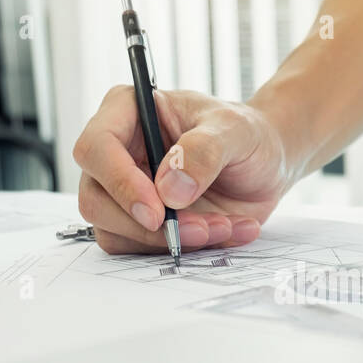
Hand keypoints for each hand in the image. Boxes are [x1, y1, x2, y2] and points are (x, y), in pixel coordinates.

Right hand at [73, 87, 289, 253]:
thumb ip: (204, 151)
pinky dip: (181, 249)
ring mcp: (124, 192)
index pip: (96, 148)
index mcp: (128, 112)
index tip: (158, 211)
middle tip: (200, 228)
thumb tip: (168, 189)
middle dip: (148, 226)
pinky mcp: (140, 224)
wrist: (267, 165)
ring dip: (171, 241)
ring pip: (116, 232)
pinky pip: (140, 251)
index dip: (120, 183)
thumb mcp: (235, 131)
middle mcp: (117, 153)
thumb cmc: (246, 135)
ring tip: (223, 226)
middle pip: (95, 200)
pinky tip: (222, 232)